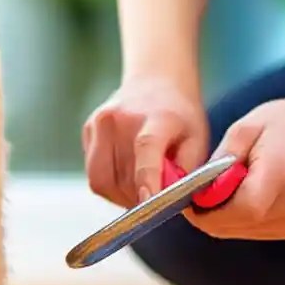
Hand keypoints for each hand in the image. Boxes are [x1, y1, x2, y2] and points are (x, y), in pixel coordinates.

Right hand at [82, 74, 208, 208]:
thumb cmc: (181, 116)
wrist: (156, 80)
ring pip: (101, 180)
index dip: (147, 178)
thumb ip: (185, 173)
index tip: (149, 203)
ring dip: (120, 195)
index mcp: (157, 117)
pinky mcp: (88, 130)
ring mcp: (99, 123)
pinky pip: (94, 173)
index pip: (146, 148)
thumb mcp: (197, 141)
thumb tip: (170, 204)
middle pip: (121, 175)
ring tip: (140, 187)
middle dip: (137, 199)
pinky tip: (127, 172)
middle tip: (153, 200)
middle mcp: (121, 117)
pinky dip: (111, 183)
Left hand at [186, 93, 284, 239]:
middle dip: (208, 216)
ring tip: (222, 190)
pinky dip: (241, 220)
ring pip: (242, 232)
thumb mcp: (247, 127)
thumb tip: (197, 191)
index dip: (205, 211)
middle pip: (234, 226)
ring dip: (223, 218)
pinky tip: (241, 197)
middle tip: (196, 195)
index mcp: (280, 175)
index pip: (236, 211)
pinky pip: (256, 231)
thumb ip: (220, 162)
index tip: (188, 199)